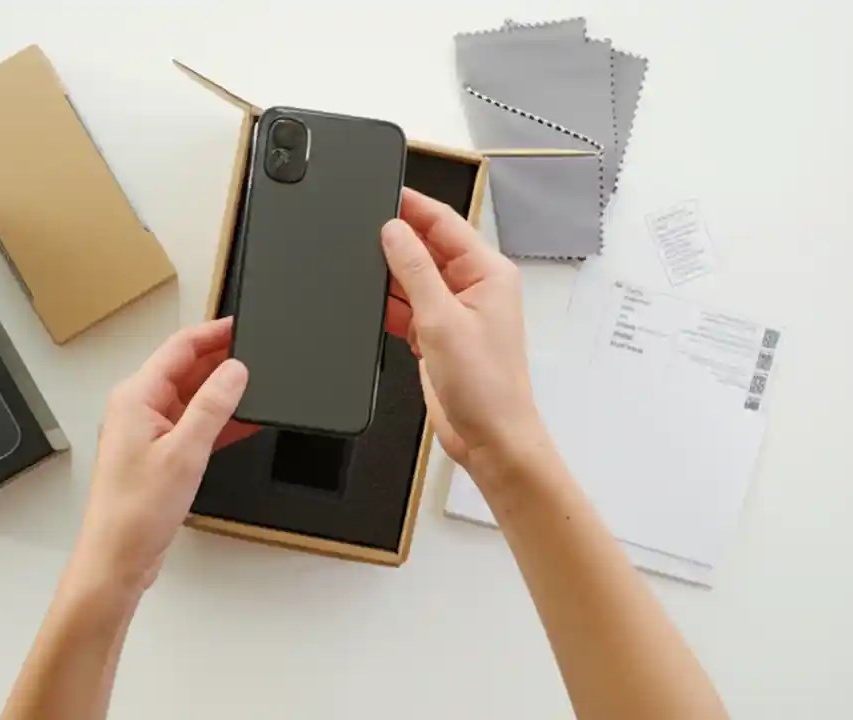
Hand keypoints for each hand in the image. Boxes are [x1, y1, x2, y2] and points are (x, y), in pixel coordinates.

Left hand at [77, 317, 250, 590]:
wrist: (116, 560)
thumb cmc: (134, 513)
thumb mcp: (184, 453)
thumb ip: (213, 407)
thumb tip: (236, 370)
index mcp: (136, 397)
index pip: (180, 348)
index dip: (214, 333)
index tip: (243, 325)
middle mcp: (138, 408)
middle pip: (186, 369)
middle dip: (222, 360)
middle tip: (260, 356)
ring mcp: (148, 431)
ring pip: (192, 397)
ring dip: (223, 392)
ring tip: (259, 386)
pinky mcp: (158, 454)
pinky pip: (193, 424)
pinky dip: (219, 421)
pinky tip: (245, 421)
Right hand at [381, 188, 545, 473]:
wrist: (490, 438)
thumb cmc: (487, 387)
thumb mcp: (442, 320)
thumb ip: (415, 270)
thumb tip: (394, 231)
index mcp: (489, 273)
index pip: (446, 223)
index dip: (414, 206)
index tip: (385, 191)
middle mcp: (475, 287)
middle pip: (429, 248)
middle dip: (397, 240)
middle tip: (362, 229)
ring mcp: (457, 312)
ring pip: (415, 278)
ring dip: (392, 277)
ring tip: (363, 269)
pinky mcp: (440, 335)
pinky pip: (409, 307)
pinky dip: (391, 306)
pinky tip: (373, 304)